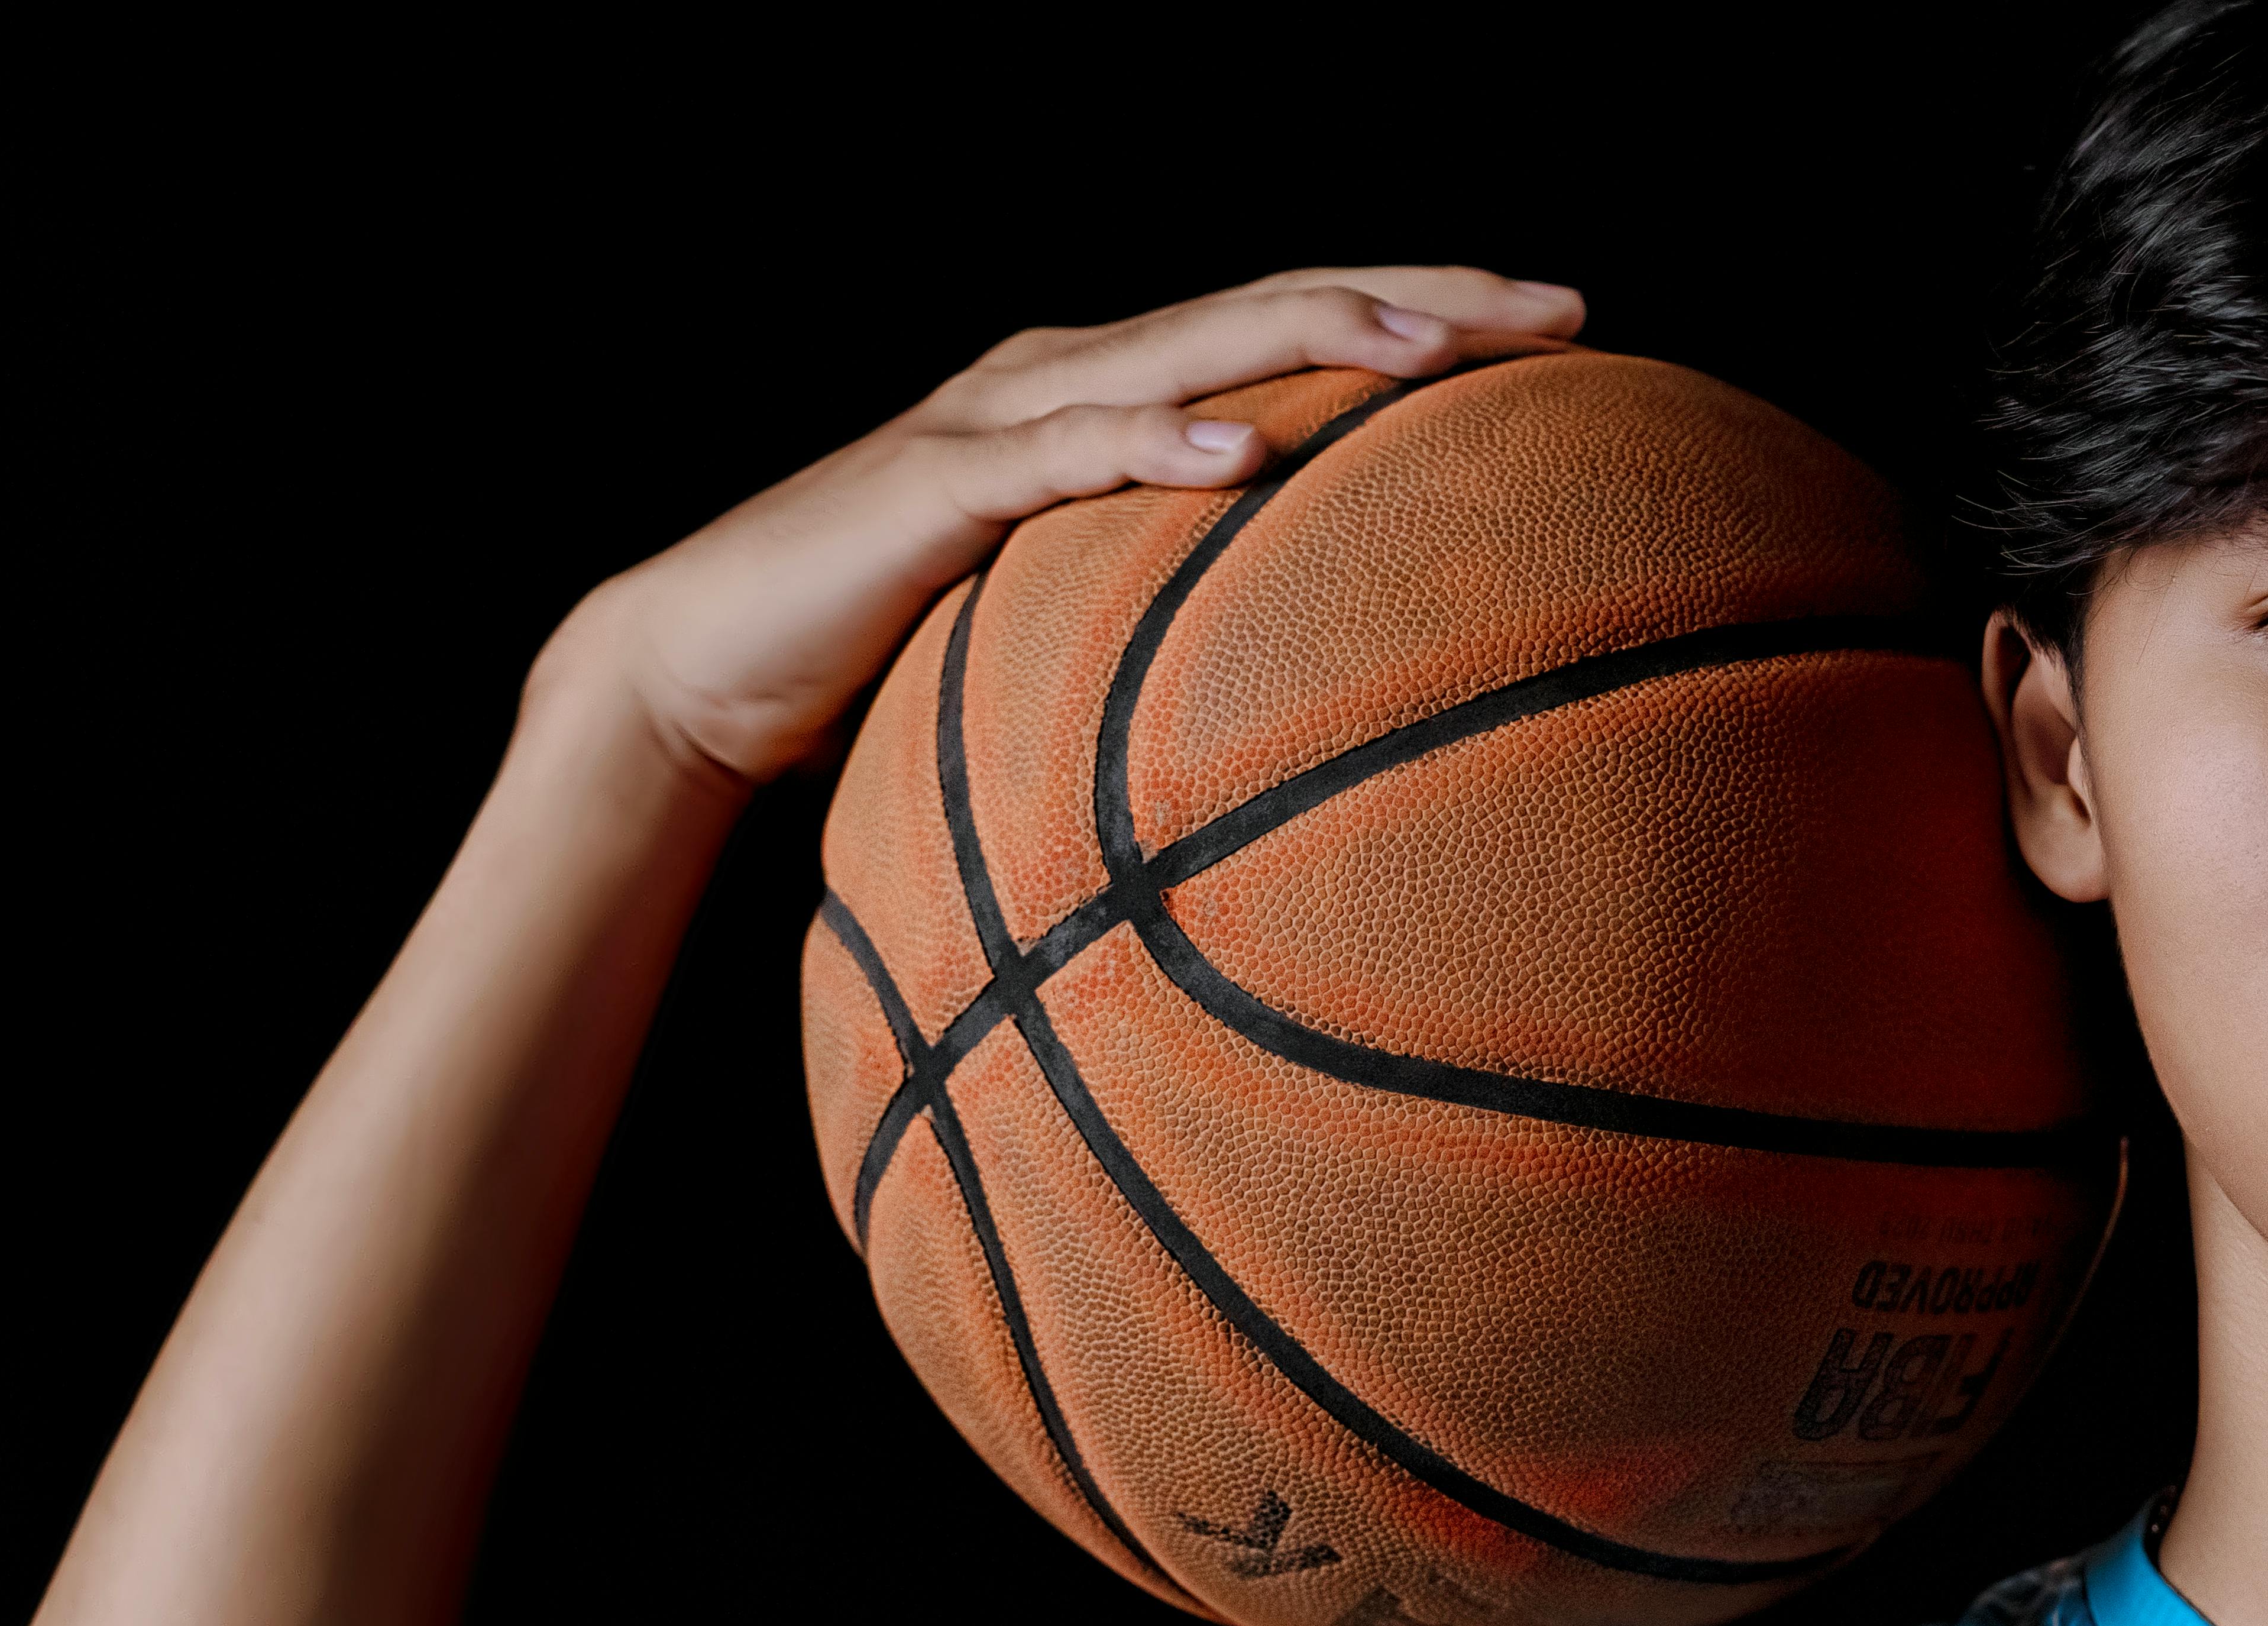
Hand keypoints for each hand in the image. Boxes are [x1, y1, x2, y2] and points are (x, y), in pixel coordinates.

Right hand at [540, 267, 1585, 784]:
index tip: (1566, 333)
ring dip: (1314, 337)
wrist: (701, 667)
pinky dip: (1145, 446)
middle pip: (1273, 305)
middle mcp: (1063, 372)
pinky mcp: (934, 486)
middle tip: (1565, 310)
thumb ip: (1156, 611)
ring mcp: (997, 417)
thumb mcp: (1055, 624)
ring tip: (1435, 347)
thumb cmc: (882, 654)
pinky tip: (1234, 454)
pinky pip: (1057, 457)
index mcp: (1103, 390)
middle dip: (1424, 297)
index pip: (1290, 328)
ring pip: (1181, 350)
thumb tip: (1294, 685)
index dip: (1427, 314)